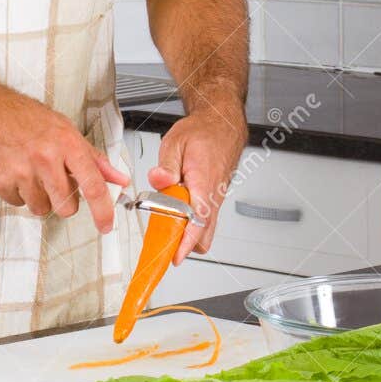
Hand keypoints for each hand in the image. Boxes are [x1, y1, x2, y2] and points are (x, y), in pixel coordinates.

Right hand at [0, 83, 129, 232]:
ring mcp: (20, 172)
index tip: (106, 225)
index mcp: (66, 143)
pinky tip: (12, 170)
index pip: (92, 185)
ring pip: (40, 208)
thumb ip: (93, 158)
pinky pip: (17, 203)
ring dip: (38, 196)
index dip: (103, 210)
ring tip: (29, 170)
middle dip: (63, 201)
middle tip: (53, 181)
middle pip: (66, 207)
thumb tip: (118, 179)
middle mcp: (45, 158)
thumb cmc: (23, 117)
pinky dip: (16, 192)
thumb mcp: (63, 129)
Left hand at [148, 103, 247, 264]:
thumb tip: (158, 179)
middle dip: (186, 244)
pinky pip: (203, 219)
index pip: (198, 221)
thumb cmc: (202, 133)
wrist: (221, 125)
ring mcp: (215, 199)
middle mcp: (213, 196)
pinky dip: (190, 221)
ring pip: (204, 229)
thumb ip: (166, 165)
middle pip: (204, 235)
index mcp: (204, 184)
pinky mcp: (213, 199)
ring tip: (166, 220)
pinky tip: (175, 209)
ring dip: (187, 231)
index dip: (186, 242)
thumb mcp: (176, 142)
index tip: (175, 256)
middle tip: (165, 241)